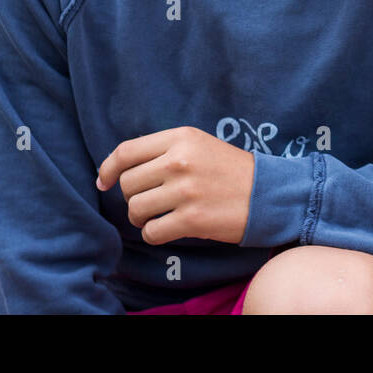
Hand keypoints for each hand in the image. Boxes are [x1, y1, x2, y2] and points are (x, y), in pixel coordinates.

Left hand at [96, 126, 254, 244]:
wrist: (268, 193)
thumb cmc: (229, 170)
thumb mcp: (198, 145)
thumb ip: (163, 151)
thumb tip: (119, 171)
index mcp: (180, 138)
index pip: (127, 152)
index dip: (108, 168)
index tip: (103, 182)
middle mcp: (180, 161)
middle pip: (128, 184)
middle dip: (133, 197)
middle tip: (150, 201)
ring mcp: (185, 191)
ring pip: (136, 209)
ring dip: (142, 218)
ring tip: (159, 216)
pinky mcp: (192, 219)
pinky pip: (152, 232)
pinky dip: (154, 234)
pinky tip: (168, 229)